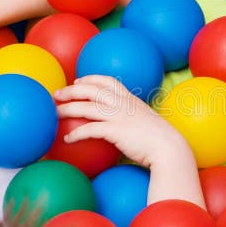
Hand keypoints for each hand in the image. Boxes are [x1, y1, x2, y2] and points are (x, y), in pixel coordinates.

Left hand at [54, 75, 186, 168]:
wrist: (169, 148)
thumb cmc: (160, 139)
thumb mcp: (147, 121)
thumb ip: (134, 118)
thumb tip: (125, 124)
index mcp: (130, 99)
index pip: (107, 81)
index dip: (90, 79)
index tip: (77, 81)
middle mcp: (123, 104)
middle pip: (91, 90)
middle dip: (71, 90)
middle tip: (57, 94)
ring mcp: (119, 116)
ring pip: (86, 107)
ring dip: (68, 109)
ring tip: (55, 113)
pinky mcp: (116, 131)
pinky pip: (90, 129)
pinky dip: (77, 133)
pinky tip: (68, 139)